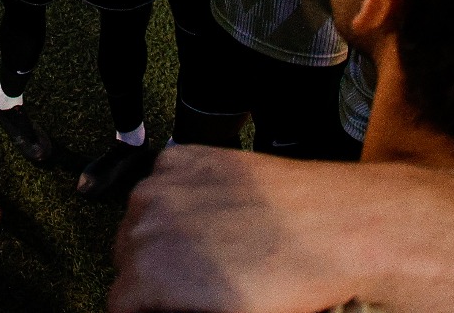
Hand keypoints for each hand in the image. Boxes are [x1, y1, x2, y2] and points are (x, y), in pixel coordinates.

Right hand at [111, 146, 362, 312]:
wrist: (334, 226)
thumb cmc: (289, 284)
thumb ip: (177, 309)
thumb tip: (166, 300)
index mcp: (147, 275)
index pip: (120, 302)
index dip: (147, 308)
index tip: (166, 304)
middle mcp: (143, 223)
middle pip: (127, 259)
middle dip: (153, 274)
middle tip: (194, 284)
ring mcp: (161, 183)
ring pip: (142, 219)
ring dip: (163, 234)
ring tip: (211, 248)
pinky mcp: (184, 156)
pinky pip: (162, 182)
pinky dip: (178, 197)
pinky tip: (215, 213)